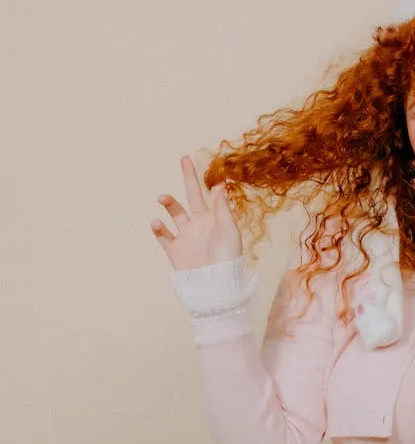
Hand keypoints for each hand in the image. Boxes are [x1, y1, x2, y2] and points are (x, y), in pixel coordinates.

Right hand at [151, 155, 242, 270]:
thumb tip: (219, 185)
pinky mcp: (174, 250)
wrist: (216, 284)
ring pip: (174, 213)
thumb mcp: (228, 229)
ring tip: (162, 197)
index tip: (212, 171)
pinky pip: (163, 235)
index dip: (209, 181)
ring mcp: (186, 236)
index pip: (210, 195)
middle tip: (183, 158)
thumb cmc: (228, 257)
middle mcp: (200, 224)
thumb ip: (221, 208)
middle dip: (188, 177)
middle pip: (191, 195)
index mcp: (215, 219)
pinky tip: (157, 222)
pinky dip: (157, 227)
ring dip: (168, 203)